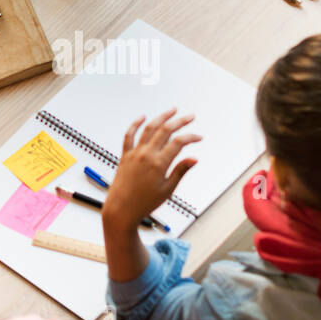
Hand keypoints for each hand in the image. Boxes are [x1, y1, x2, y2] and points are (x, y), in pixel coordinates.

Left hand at [103, 109, 199, 228]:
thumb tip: (194, 158)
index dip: (190, 137)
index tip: (199, 137)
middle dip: (179, 121)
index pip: (178, 143)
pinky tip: (143, 117)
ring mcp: (134, 153)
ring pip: (148, 128)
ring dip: (161, 117)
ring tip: (172, 110)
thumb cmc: (145, 203)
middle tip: (190, 116)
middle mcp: (146, 154)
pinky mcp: (125, 155)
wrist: (121, 208)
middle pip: (165, 130)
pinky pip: (129, 135)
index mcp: (158, 163)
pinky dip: (135, 124)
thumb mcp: (167, 190)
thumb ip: (180, 171)